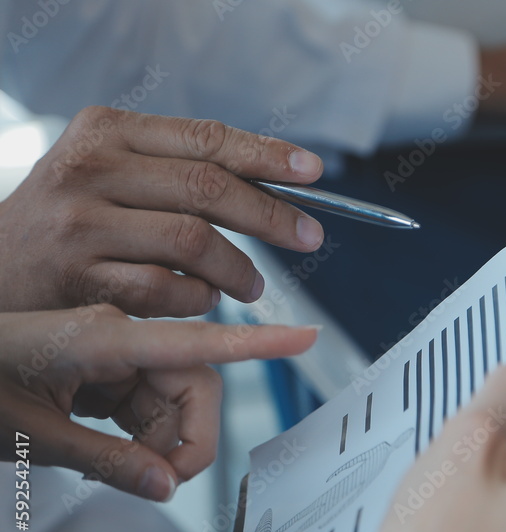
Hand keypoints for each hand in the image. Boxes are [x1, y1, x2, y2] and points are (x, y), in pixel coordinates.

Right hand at [0, 106, 326, 317]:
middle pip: (208, 188)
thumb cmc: (69, 222)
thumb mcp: (110, 174)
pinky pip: (165, 289)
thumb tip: (271, 184)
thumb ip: (176, 171)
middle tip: (308, 236)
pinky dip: (198, 299)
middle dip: (271, 215)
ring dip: (238, 268)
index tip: (311, 171)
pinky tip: (205, 300)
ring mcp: (79, 223)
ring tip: (253, 285)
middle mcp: (89, 169)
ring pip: (192, 241)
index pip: (206, 138)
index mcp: (105, 132)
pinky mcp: (77, 278)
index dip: (267, 156)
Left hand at [0, 305, 316, 500]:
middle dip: (190, 436)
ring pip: (180, 394)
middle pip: (196, 382)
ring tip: (126, 461)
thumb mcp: (30, 436)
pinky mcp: (113, 363)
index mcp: (101, 341)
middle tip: (161, 477)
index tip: (306, 336)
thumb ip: (105, 460)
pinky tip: (118, 440)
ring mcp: (118, 348)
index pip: (195, 344)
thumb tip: (164, 483)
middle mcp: (120, 337)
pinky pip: (156, 397)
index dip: (256, 344)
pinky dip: (150, 431)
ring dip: (167, 436)